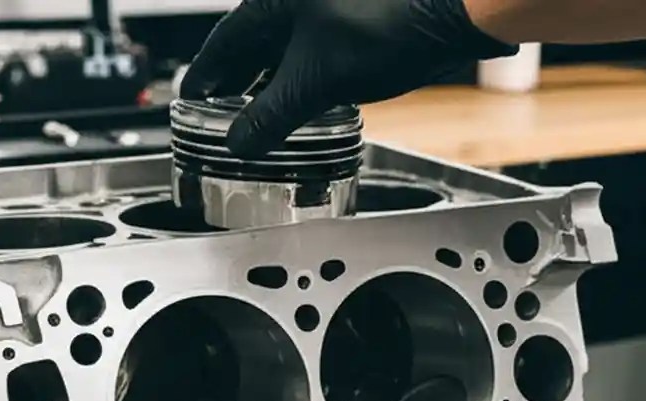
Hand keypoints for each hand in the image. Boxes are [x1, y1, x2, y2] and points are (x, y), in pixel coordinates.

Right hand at [180, 0, 515, 156]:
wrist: (455, 8)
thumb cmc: (386, 24)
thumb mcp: (316, 81)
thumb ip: (270, 116)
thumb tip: (238, 142)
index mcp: (276, 0)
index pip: (225, 41)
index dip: (205, 75)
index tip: (190, 98)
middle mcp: (300, 0)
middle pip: (254, 44)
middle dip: (236, 82)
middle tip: (219, 113)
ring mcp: (331, 10)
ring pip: (287, 50)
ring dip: (271, 84)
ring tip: (258, 117)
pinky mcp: (360, 23)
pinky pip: (317, 55)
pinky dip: (303, 81)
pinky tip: (307, 104)